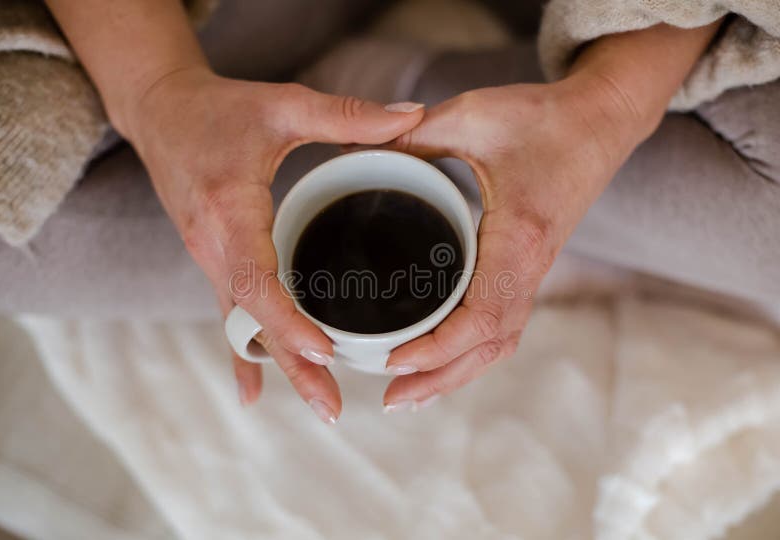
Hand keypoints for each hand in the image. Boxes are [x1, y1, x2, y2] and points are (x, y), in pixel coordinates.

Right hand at [125, 66, 423, 421]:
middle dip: (293, 365)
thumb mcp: (282, 104)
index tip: (325, 351)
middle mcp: (213, 246)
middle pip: (252, 321)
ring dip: (279, 364)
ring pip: (244, 325)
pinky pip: (232, 315)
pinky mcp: (214, 261)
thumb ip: (346, 114)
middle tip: (332, 408)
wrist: (160, 111)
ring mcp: (209, 259)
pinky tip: (253, 391)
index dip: (287, 321)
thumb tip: (411, 117)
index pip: (254, 280)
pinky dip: (246, 354)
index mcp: (228, 211)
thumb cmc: (219, 108)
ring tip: (320, 401)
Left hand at [382, 75, 653, 410]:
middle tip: (390, 398)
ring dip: (457, 373)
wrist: (601, 120)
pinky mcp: (530, 266)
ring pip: (500, 343)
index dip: (438, 348)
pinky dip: (474, 352)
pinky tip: (446, 360)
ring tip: (411, 394)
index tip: (394, 360)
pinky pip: (506, 323)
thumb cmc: (542, 117)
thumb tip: (350, 149)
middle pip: (490, 346)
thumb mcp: (471, 115)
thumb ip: (412, 135)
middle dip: (440, 377)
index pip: (482, 316)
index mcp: (517, 236)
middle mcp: (530, 264)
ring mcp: (535, 270)